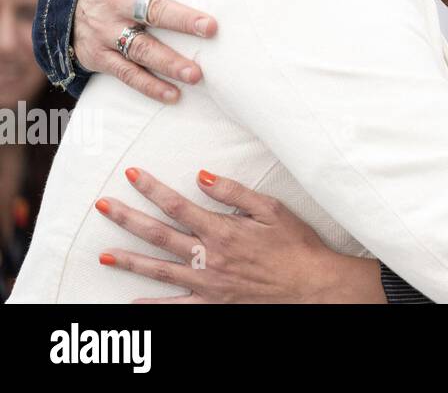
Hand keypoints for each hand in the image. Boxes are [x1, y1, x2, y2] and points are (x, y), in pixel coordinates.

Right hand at [73, 0, 229, 102]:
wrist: (66, 1)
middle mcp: (122, 1)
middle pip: (155, 10)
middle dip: (183, 20)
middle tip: (213, 28)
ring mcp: (110, 30)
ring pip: (141, 48)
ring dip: (169, 62)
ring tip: (198, 74)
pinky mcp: (102, 56)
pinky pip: (127, 74)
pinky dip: (150, 87)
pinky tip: (174, 96)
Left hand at [95, 167, 384, 302]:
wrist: (310, 285)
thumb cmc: (296, 245)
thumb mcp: (272, 210)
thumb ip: (234, 193)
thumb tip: (203, 177)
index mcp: (222, 230)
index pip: (178, 205)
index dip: (153, 189)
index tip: (133, 175)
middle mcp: (208, 257)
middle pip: (159, 235)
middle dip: (128, 219)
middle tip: (104, 206)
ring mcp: (207, 283)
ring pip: (159, 270)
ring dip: (129, 261)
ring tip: (103, 255)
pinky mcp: (212, 303)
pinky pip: (176, 306)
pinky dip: (152, 305)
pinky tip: (134, 300)